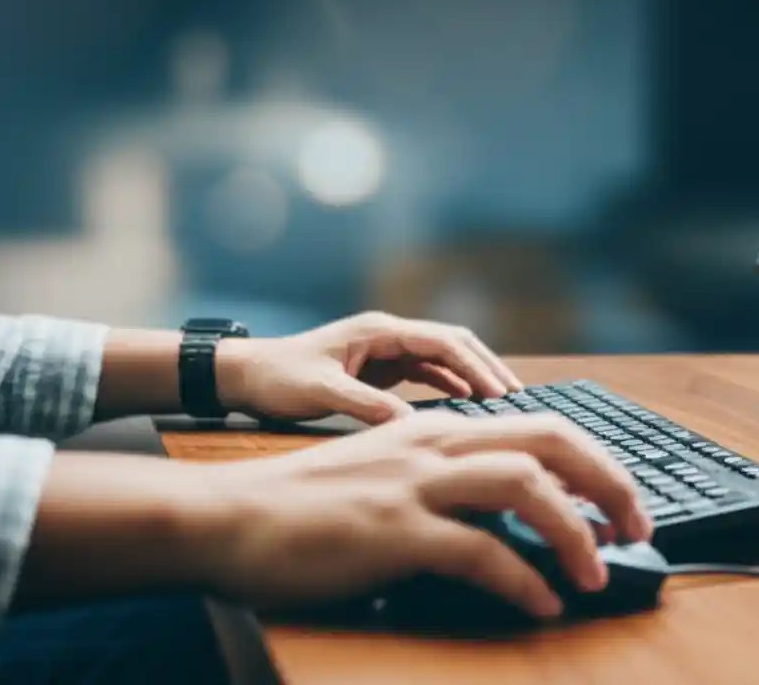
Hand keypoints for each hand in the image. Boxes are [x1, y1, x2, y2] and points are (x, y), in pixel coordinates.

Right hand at [197, 411, 651, 617]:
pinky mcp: (392, 530)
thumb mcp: (385, 476)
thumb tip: (509, 524)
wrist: (224, 518)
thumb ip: (444, 486)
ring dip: (575, 533)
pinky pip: (479, 553)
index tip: (619, 504)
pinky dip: (522, 580)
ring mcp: (413, 484)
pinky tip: (540, 604)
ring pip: (525, 486)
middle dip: (608, 482)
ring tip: (598, 574)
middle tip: (638, 529)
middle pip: (551, 440)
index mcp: (437, 431)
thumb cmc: (302, 509)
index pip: (541, 428)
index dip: (593, 464)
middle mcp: (434, 444)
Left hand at [215, 312, 523, 424]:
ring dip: (472, 377)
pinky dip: (451, 387)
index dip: (476, 366)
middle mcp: (387, 336)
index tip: (500, 394)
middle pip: (452, 344)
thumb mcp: (320, 393)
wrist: (243, 377)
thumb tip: (411, 426)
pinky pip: (427, 374)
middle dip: (486, 367)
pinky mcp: (380, 371)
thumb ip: (365, 406)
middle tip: (516, 397)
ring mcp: (385, 353)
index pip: (442, 342)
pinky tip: (468, 406)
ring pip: (443, 359)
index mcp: (378, 332)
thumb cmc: (276, 379)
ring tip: (503, 403)